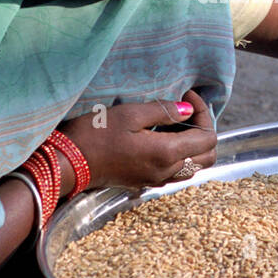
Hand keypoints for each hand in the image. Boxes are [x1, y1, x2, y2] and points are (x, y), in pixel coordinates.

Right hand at [58, 89, 217, 190]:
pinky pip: (177, 170)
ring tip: (173, 122)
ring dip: (193, 143)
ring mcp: (157, 179)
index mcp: (167, 153)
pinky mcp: (146, 181)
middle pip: (208, 156)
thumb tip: (188, 110)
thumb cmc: (95, 134)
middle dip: (204, 130)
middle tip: (185, 110)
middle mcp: (167, 171)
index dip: (204, 114)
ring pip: (194, 165)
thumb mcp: (130, 114)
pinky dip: (180, 154)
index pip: (208, 138)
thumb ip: (164, 111)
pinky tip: (161, 136)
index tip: (187, 96)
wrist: (68, 163)